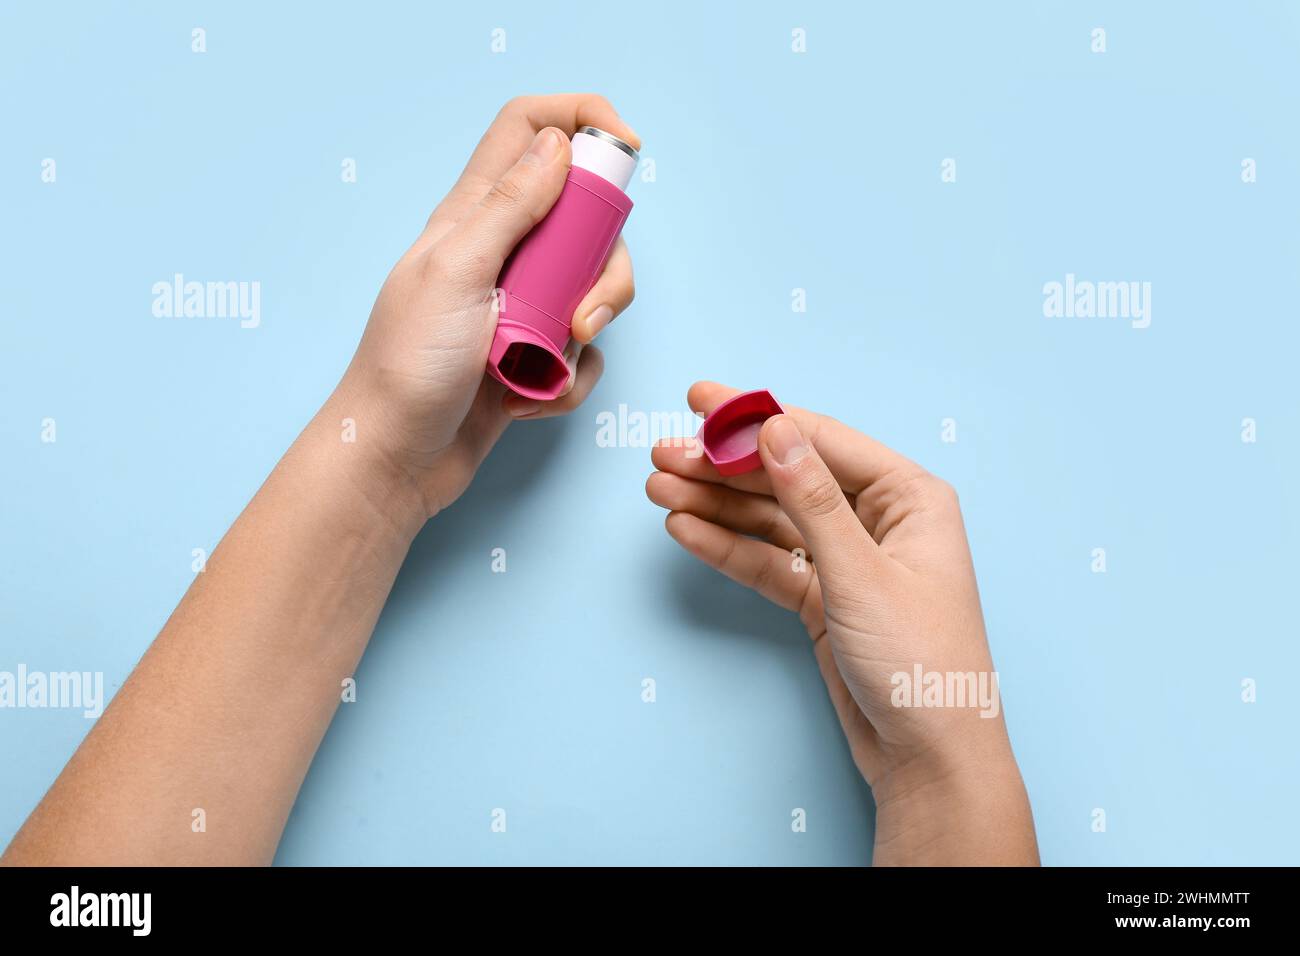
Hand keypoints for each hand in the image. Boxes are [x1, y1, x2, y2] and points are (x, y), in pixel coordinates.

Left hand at [340, 95, 638, 519]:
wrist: (395, 460)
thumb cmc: (409, 364)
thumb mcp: (458, 272)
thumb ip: (510, 206)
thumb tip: (560, 142)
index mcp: (474, 215)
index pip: (529, 130)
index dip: (580, 119)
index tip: (626, 150)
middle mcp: (502, 253)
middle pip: (586, 220)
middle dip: (606, 265)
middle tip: (583, 311)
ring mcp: (520, 307)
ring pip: (593, 289)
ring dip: (589, 331)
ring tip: (552, 364)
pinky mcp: (532, 358)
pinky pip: (583, 355)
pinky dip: (570, 380)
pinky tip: (531, 399)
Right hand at [647, 382, 1038, 864]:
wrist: (928, 759)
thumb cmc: (922, 664)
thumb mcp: (862, 575)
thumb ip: (812, 501)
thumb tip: (774, 430)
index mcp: (909, 497)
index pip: (820, 440)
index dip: (756, 419)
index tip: (701, 402)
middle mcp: (879, 519)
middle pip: (788, 477)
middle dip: (723, 465)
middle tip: (662, 453)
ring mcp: (848, 560)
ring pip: (771, 519)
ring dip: (716, 504)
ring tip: (658, 487)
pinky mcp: (824, 598)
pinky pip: (769, 561)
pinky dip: (729, 547)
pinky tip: (685, 529)